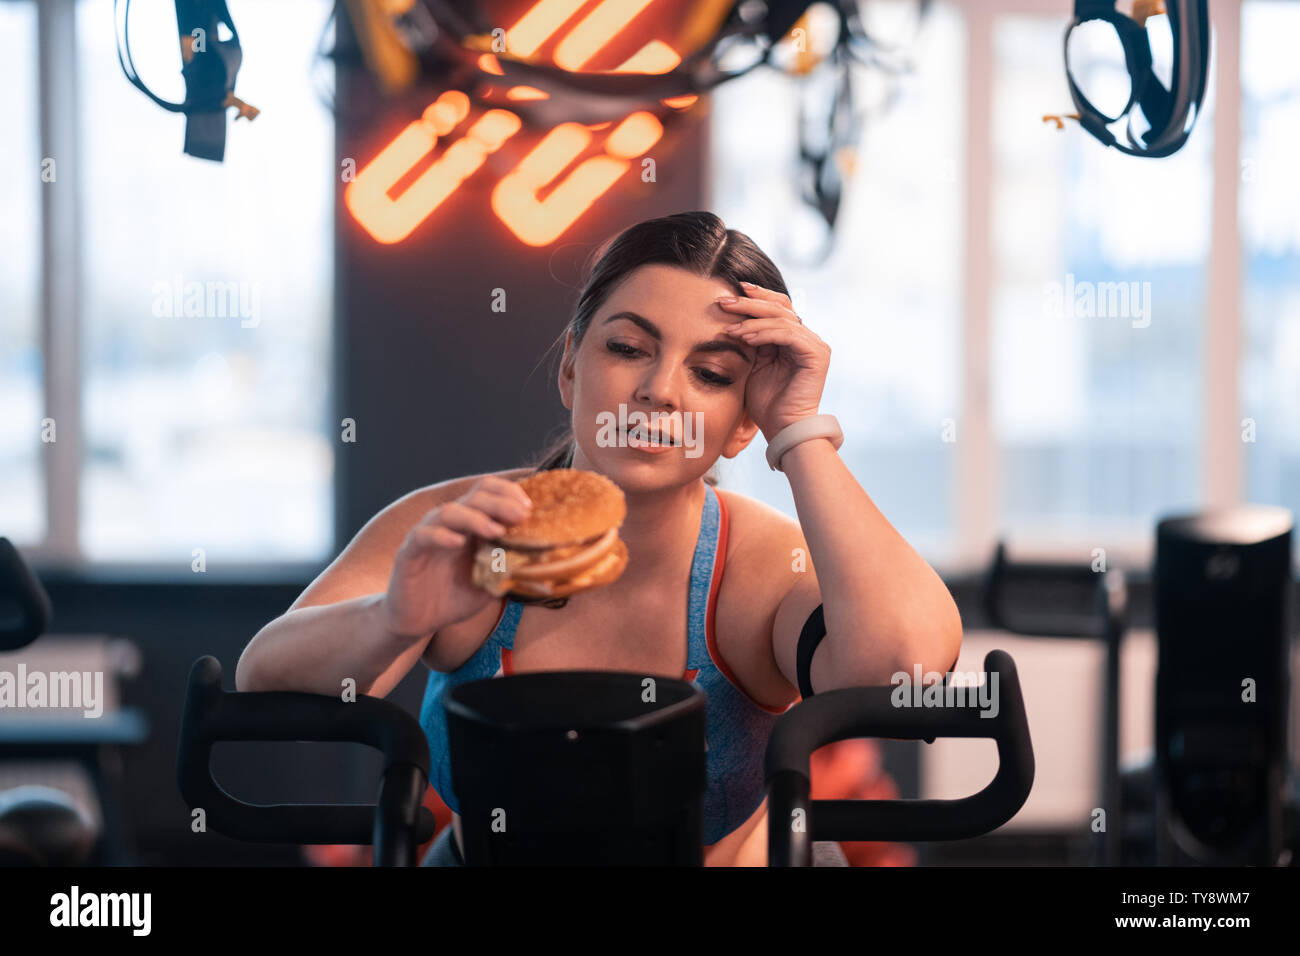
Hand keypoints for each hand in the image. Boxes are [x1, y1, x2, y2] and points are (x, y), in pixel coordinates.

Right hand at [380, 476, 532, 641]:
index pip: (488, 493)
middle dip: (500, 502)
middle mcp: (450, 524)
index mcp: (471, 525)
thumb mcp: (491, 583)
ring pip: (448, 512)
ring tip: (496, 530)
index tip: (530, 508)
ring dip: (474, 518)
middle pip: (474, 497)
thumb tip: (542, 564)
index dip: (509, 494)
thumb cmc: (455, 597)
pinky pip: (423, 535)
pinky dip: (441, 535)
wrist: (418, 621)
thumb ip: (510, 569)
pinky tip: (458, 542)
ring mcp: (428, 535)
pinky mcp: (409, 552)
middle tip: (521, 515)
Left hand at [717, 281, 830, 439]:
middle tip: (725, 302)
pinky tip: (745, 337)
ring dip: (752, 321)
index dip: (756, 297)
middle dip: (750, 303)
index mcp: (794, 339)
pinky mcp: (817, 354)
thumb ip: (751, 342)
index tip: (730, 293)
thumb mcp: (754, 366)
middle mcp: (808, 338)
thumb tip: (734, 320)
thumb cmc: (767, 404)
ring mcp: (815, 345)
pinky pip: (787, 334)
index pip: (778, 308)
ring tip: (730, 328)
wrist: (782, 429)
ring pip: (782, 318)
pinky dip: (764, 333)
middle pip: (780, 307)